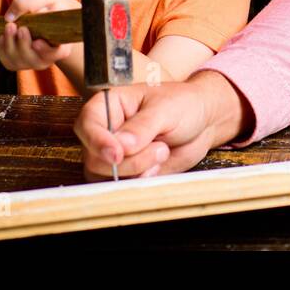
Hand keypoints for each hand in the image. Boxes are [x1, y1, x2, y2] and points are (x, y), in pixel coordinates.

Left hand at [0, 0, 78, 70]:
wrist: (47, 11)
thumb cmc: (49, 3)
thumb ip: (30, 1)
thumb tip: (10, 17)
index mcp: (62, 42)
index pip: (58, 53)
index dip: (46, 50)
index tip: (36, 42)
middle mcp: (49, 56)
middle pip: (34, 59)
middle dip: (23, 44)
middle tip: (20, 28)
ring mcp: (34, 60)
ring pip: (19, 61)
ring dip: (11, 44)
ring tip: (10, 27)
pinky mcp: (20, 61)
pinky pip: (8, 62)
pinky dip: (3, 49)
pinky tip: (4, 36)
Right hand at [74, 71, 247, 180]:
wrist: (203, 122)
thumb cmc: (183, 105)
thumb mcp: (165, 109)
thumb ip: (142, 127)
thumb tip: (120, 145)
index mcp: (109, 105)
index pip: (87, 124)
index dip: (97, 142)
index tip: (117, 154)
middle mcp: (106, 130)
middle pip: (95, 157)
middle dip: (130, 160)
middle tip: (160, 148)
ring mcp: (114, 153)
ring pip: (106, 176)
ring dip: (137, 170)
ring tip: (162, 152)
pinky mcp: (127, 171)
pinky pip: (122, 185)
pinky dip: (142, 181)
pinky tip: (159, 165)